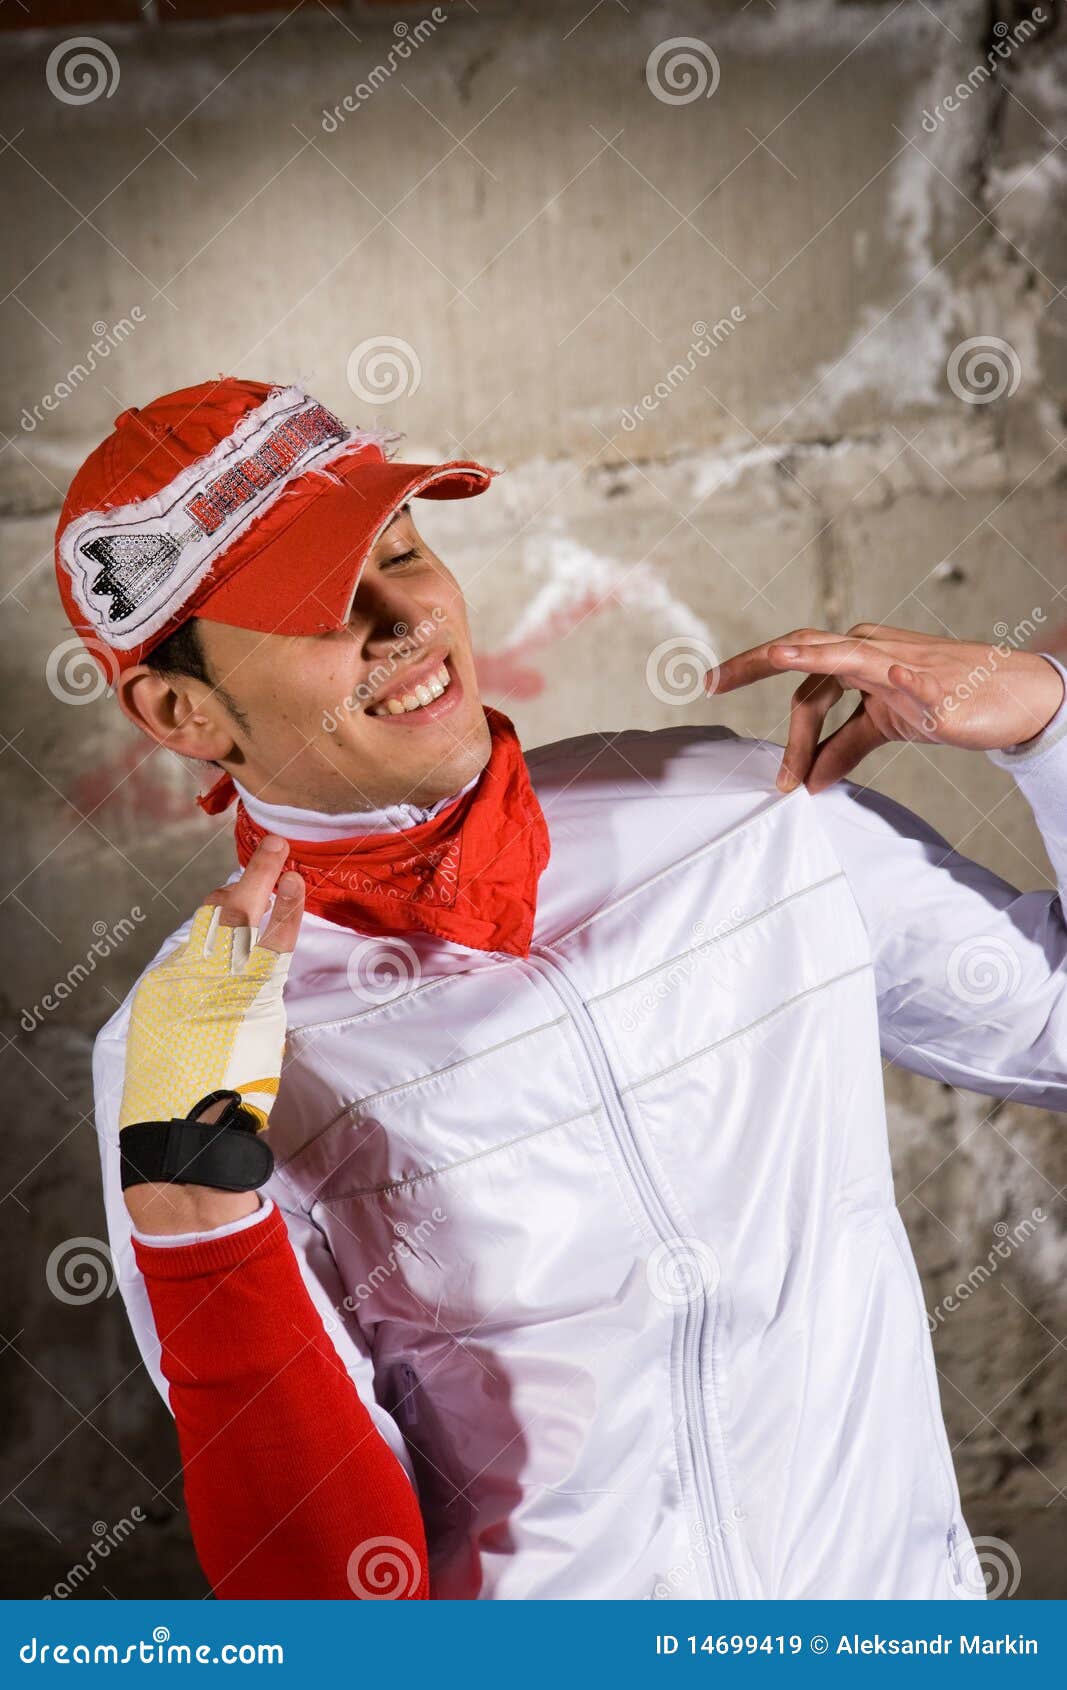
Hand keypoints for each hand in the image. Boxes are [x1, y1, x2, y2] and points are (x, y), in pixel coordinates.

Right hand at [121, 836, 304, 1235]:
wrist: (184, 1140)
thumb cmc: (185, 1102)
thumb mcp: (177, 1045)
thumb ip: (202, 1008)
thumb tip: (230, 990)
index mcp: (164, 988)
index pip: (198, 933)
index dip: (227, 905)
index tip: (246, 890)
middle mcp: (185, 979)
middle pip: (217, 915)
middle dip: (247, 878)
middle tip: (271, 849)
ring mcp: (216, 986)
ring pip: (243, 918)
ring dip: (267, 879)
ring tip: (286, 855)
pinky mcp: (251, 1002)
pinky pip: (273, 945)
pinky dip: (286, 911)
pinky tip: (296, 887)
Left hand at [709, 623, 1064, 793]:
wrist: (1013, 696)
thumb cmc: (944, 703)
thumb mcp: (884, 726)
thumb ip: (842, 748)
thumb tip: (806, 780)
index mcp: (855, 657)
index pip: (797, 671)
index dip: (751, 675)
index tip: (710, 685)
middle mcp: (871, 650)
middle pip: (806, 655)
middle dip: (757, 665)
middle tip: (712, 683)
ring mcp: (903, 664)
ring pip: (849, 656)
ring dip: (811, 658)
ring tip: (774, 657)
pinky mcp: (937, 686)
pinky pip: (917, 679)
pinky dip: (904, 677)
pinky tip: (893, 674)